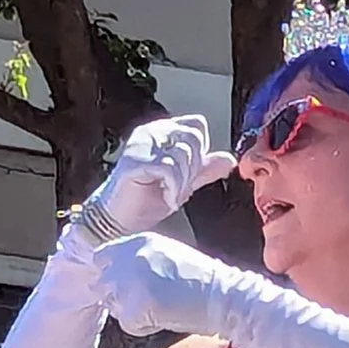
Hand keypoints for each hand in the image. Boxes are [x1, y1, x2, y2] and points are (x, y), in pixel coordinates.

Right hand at [72, 115, 234, 246]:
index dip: (201, 151)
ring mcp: (141, 144)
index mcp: (162, 131)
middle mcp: (151, 132)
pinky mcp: (134, 161)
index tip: (190, 174)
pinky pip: (169, 169)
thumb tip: (230, 159)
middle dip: (193, 169)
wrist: (117, 222)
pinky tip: (166, 199)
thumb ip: (204, 170)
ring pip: (184, 154)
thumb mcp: (183, 183)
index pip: (197, 125)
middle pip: (194, 138)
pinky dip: (174, 189)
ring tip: (171, 196)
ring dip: (183, 183)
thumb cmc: (146, 201)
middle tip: (180, 189)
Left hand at [87, 229, 235, 341]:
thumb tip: (118, 273)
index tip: (121, 285)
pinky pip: (127, 324)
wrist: (221, 295)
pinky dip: (143, 327)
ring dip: (130, 311)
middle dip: (117, 296)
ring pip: (112, 305)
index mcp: (137, 241)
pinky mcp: (132, 308)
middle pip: (101, 283)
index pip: (101, 256)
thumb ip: (140, 258)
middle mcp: (127, 258)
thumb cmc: (203, 278)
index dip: (109, 273)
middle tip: (144, 303)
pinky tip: (164, 317)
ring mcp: (127, 283)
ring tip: (160, 307)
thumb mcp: (167, 253)